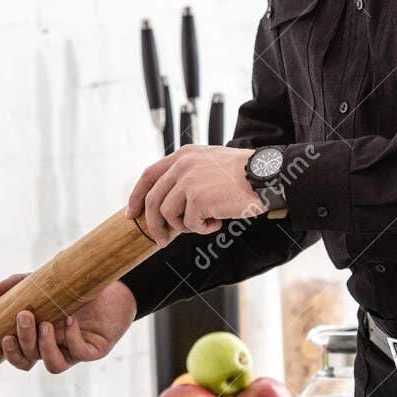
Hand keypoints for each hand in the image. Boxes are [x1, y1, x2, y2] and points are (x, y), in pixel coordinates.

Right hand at [0, 274, 136, 372]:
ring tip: (45, 324)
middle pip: (33, 359)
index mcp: (42, 337)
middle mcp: (56, 348)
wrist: (115, 288)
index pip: (22, 356)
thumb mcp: (47, 283)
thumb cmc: (78, 289)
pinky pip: (80, 353)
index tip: (3, 337)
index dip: (11, 354)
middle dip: (24, 342)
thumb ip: (21, 284)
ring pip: (54, 366)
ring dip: (45, 347)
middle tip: (25, 316)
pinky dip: (72, 339)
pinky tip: (70, 320)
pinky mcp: (94, 350)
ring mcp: (74, 351)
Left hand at [126, 144, 263, 246]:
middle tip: (161, 241)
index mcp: (183, 155)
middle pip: (153, 200)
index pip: (148, 175)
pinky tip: (218, 220)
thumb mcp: (208, 164)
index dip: (136, 196)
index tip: (131, 214)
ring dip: (186, 226)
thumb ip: (187, 175)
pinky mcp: (197, 198)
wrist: (264, 177)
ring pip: (169, 215)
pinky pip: (190, 224)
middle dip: (154, 225)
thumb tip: (167, 205)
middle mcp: (181, 165)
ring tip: (206, 222)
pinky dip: (203, 228)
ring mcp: (188, 181)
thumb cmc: (242, 175)